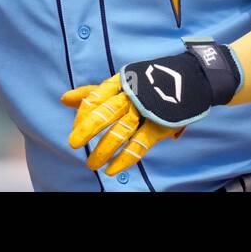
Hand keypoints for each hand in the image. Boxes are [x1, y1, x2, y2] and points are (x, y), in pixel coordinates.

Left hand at [62, 75, 182, 174]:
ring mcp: (147, 110)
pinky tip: (111, 170)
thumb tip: (64, 99)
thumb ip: (92, 94)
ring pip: (122, 130)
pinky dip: (125, 158)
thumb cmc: (145, 87)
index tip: (75, 131)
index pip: (96, 97)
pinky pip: (140, 144)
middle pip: (107, 112)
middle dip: (89, 128)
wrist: (186, 81)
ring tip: (92, 164)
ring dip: (105, 149)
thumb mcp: (120, 86)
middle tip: (73, 143)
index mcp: (120, 83)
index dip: (83, 114)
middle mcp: (132, 95)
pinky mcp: (160, 126)